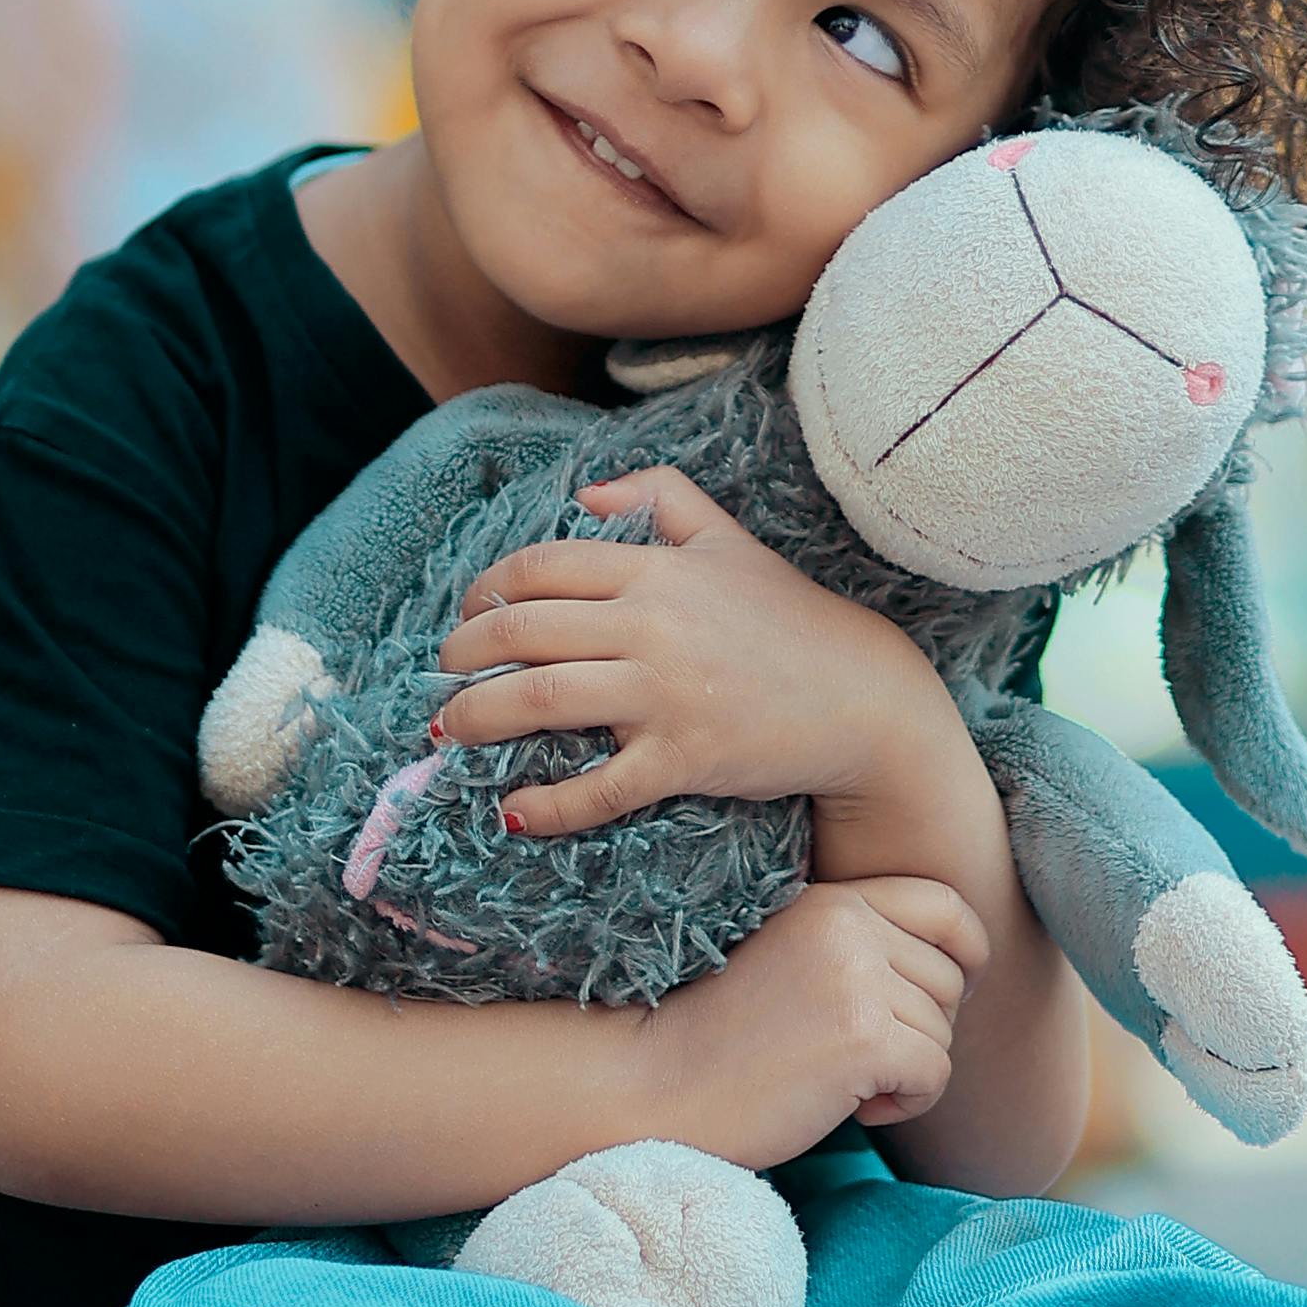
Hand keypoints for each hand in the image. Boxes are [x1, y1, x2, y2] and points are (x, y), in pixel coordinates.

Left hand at [429, 464, 961, 839]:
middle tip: (441, 680)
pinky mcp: (685, 759)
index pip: (539, 568)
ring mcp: (666, 694)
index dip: (484, 592)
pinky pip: (599, 787)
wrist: (865, 699)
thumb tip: (583, 494)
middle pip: (522, 632)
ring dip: (477, 719)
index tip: (465, 618)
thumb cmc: (793, 619)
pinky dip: (549, 806)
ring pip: (541, 701)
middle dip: (461, 658)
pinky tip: (514, 812)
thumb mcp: (730, 540)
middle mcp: (652, 626)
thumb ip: (662, 494)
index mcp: (656, 570)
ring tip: (449, 733)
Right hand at [647, 875, 991, 1160]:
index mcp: (831, 900)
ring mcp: (858, 980)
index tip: (938, 998)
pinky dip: (907, 1104)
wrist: (648, 1086)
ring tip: (840, 1082)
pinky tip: (852, 1108)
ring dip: (907, 1069)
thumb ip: (857, 949)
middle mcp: (850, 927)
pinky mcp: (863, 1039)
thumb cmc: (715, 1039)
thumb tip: (957, 975)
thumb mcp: (790, 961)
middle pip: (950, 977)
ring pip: (943, 1031)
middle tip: (858, 1058)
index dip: (962, 955)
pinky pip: (935, 1075)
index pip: (945, 905)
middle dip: (922, 1027)